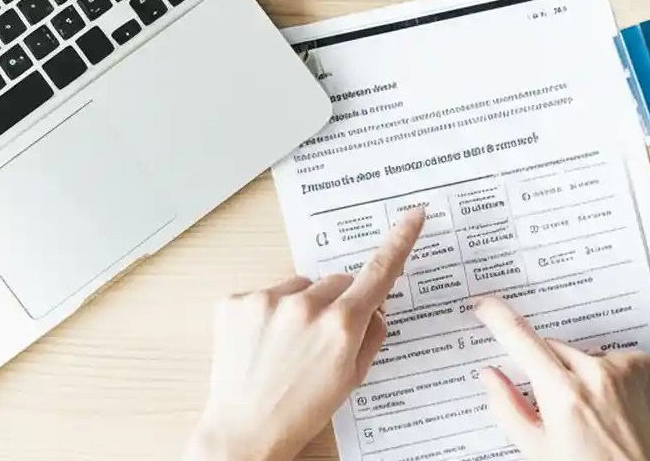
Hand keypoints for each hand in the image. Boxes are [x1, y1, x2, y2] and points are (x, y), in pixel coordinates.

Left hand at [185, 209, 424, 460]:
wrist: (244, 432)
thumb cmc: (301, 412)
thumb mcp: (352, 378)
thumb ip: (371, 335)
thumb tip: (375, 306)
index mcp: (341, 326)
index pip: (378, 273)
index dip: (400, 242)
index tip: (413, 216)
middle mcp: (305, 306)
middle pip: (336, 283)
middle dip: (337, 303)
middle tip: (322, 341)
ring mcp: (266, 300)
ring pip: (299, 287)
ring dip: (299, 307)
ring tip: (286, 348)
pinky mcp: (236, 302)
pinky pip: (265, 294)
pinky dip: (267, 314)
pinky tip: (262, 344)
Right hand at [474, 296, 649, 460]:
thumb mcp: (540, 451)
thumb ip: (509, 409)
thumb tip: (490, 375)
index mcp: (564, 395)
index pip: (521, 339)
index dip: (498, 317)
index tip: (484, 305)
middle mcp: (595, 374)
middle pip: (551, 350)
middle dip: (545, 370)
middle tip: (554, 407)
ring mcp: (624, 368)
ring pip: (582, 355)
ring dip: (579, 374)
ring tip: (592, 413)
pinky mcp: (646, 367)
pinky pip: (612, 359)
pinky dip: (608, 375)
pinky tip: (614, 405)